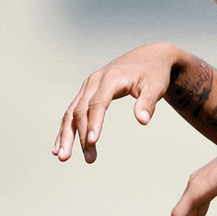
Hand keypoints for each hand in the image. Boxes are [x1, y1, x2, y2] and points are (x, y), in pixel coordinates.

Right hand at [52, 42, 179, 163]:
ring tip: (63, 157)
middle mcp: (94, 81)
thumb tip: (142, 121)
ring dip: (67, 135)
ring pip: (72, 112)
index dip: (94, 123)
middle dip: (80, 135)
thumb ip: (148, 102)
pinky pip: (73, 111)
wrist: (149, 56)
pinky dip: (67, 128)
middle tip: (88, 159)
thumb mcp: (156, 86)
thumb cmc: (154, 73)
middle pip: (80, 110)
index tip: (93, 142)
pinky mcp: (87, 91)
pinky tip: (60, 146)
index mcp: (110, 78)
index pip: (97, 103)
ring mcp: (88, 86)